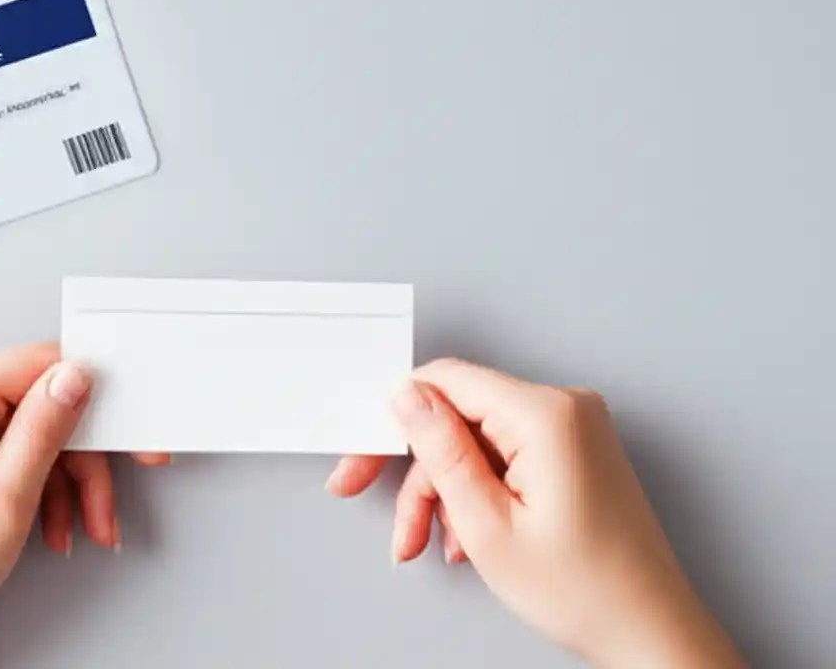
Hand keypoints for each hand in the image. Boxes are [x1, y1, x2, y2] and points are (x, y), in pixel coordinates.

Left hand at [0, 344, 165, 667]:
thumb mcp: (4, 501)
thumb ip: (44, 430)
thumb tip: (75, 378)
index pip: (41, 364)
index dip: (96, 398)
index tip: (128, 433)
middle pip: (43, 406)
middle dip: (84, 460)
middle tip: (106, 502)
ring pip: (35, 435)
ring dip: (68, 484)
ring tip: (81, 529)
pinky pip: (12, 454)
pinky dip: (42, 489)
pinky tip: (54, 527)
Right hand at [331, 359, 741, 667]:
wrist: (648, 630)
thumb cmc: (585, 590)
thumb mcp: (486, 524)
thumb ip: (441, 450)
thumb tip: (407, 397)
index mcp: (546, 414)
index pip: (445, 381)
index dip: (395, 422)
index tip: (362, 463)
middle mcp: (565, 407)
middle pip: (458, 417)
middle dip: (418, 473)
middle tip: (388, 515)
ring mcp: (573, 428)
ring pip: (476, 443)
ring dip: (445, 494)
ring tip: (430, 544)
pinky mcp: (573, 450)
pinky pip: (503, 456)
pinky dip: (477, 493)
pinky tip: (467, 537)